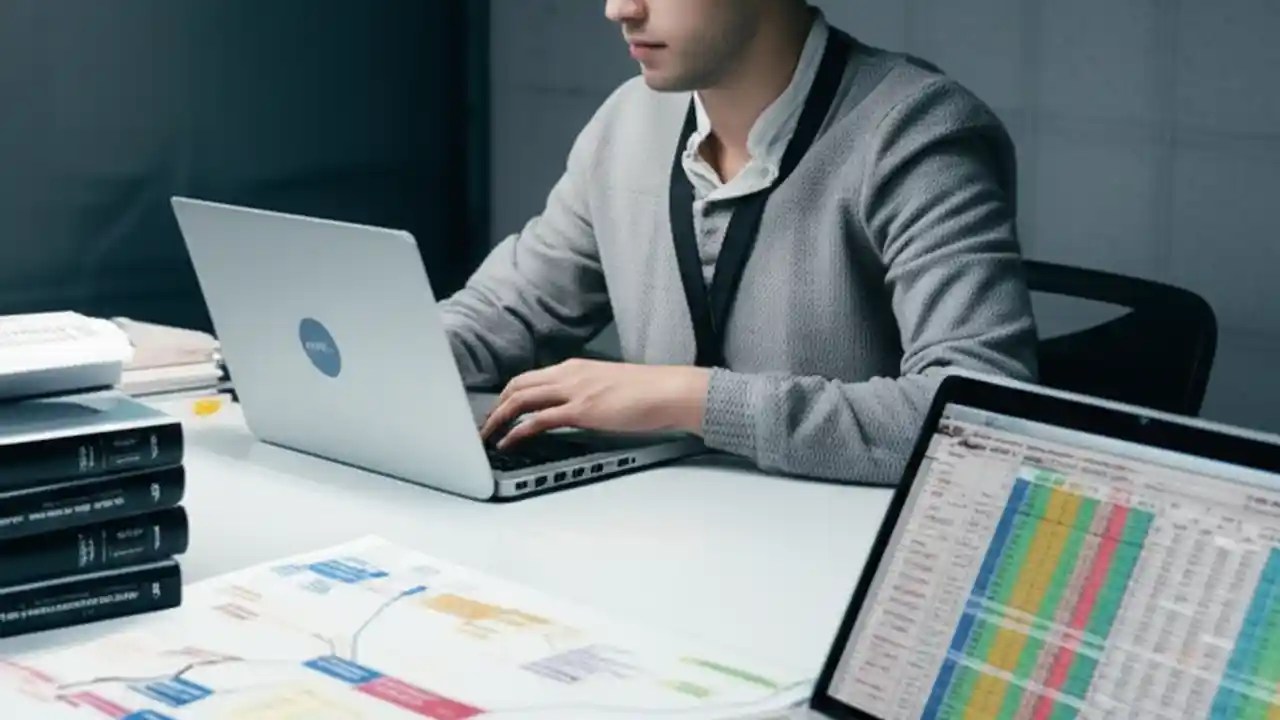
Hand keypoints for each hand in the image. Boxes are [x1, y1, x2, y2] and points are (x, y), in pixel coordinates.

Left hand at [479, 358, 710, 448]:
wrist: (668, 391)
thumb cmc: (648, 391)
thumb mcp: (608, 386)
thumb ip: (587, 393)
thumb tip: (576, 409)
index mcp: (575, 367)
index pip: (530, 377)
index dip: (509, 394)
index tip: (499, 409)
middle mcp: (569, 374)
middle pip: (517, 385)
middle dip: (496, 406)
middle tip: (486, 425)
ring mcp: (573, 391)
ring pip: (520, 399)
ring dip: (498, 418)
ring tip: (488, 436)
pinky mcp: (580, 410)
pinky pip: (537, 419)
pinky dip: (517, 431)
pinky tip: (509, 441)